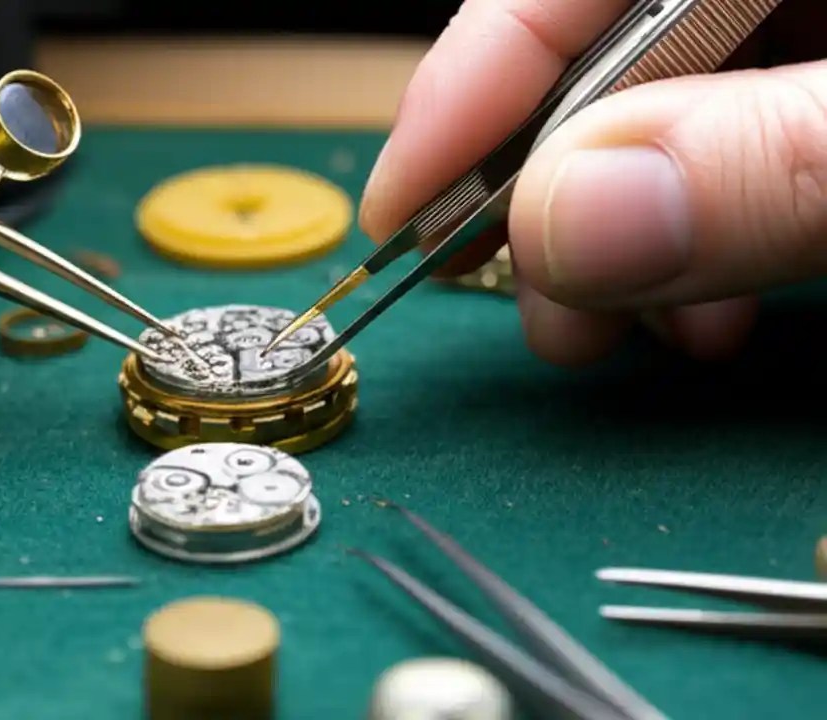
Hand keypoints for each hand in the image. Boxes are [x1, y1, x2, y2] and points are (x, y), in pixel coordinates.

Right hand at [360, 1, 824, 365]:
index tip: (401, 210)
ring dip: (617, 240)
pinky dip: (695, 241)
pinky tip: (706, 311)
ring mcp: (809, 33)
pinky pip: (725, 154)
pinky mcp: (817, 110)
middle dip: (550, 189)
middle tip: (534, 304)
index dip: (467, 86)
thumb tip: (568, 220)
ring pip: (657, 114)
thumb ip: (764, 163)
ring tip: (626, 334)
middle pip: (600, 53)